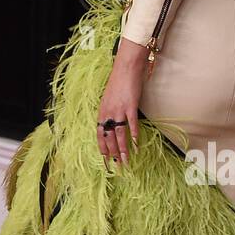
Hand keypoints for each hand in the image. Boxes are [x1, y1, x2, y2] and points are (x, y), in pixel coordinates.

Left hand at [97, 41, 145, 168]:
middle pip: (109, 137)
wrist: (125, 68)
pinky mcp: (130, 106)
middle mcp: (108, 112)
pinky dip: (134, 136)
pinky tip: (136, 145)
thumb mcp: (109, 99)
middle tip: (117, 166)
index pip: (99, 134)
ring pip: (119, 134)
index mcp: (102, 111)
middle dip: (113, 154)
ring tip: (126, 161)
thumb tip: (112, 124)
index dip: (102, 148)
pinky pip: (131, 124)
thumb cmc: (118, 82)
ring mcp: (119, 110)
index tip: (105, 160)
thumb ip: (110, 112)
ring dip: (123, 150)